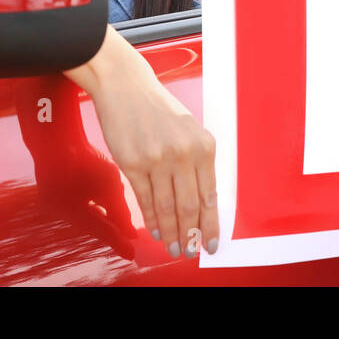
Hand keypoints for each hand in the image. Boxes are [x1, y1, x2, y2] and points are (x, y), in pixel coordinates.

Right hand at [70, 27, 219, 259]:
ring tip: (174, 247)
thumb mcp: (189, 131)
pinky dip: (152, 218)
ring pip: (167, 207)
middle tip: (191, 251)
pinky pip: (145, 198)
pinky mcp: (132, 163)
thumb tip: (202, 203)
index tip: (211, 243)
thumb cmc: (159, 109)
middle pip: (189, 206)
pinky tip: (156, 230)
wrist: (127, 87)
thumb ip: (197, 162)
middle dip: (191, 234)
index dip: (210, 224)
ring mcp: (156, 159)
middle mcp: (183, 153)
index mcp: (203, 145)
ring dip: (171, 232)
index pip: (210, 195)